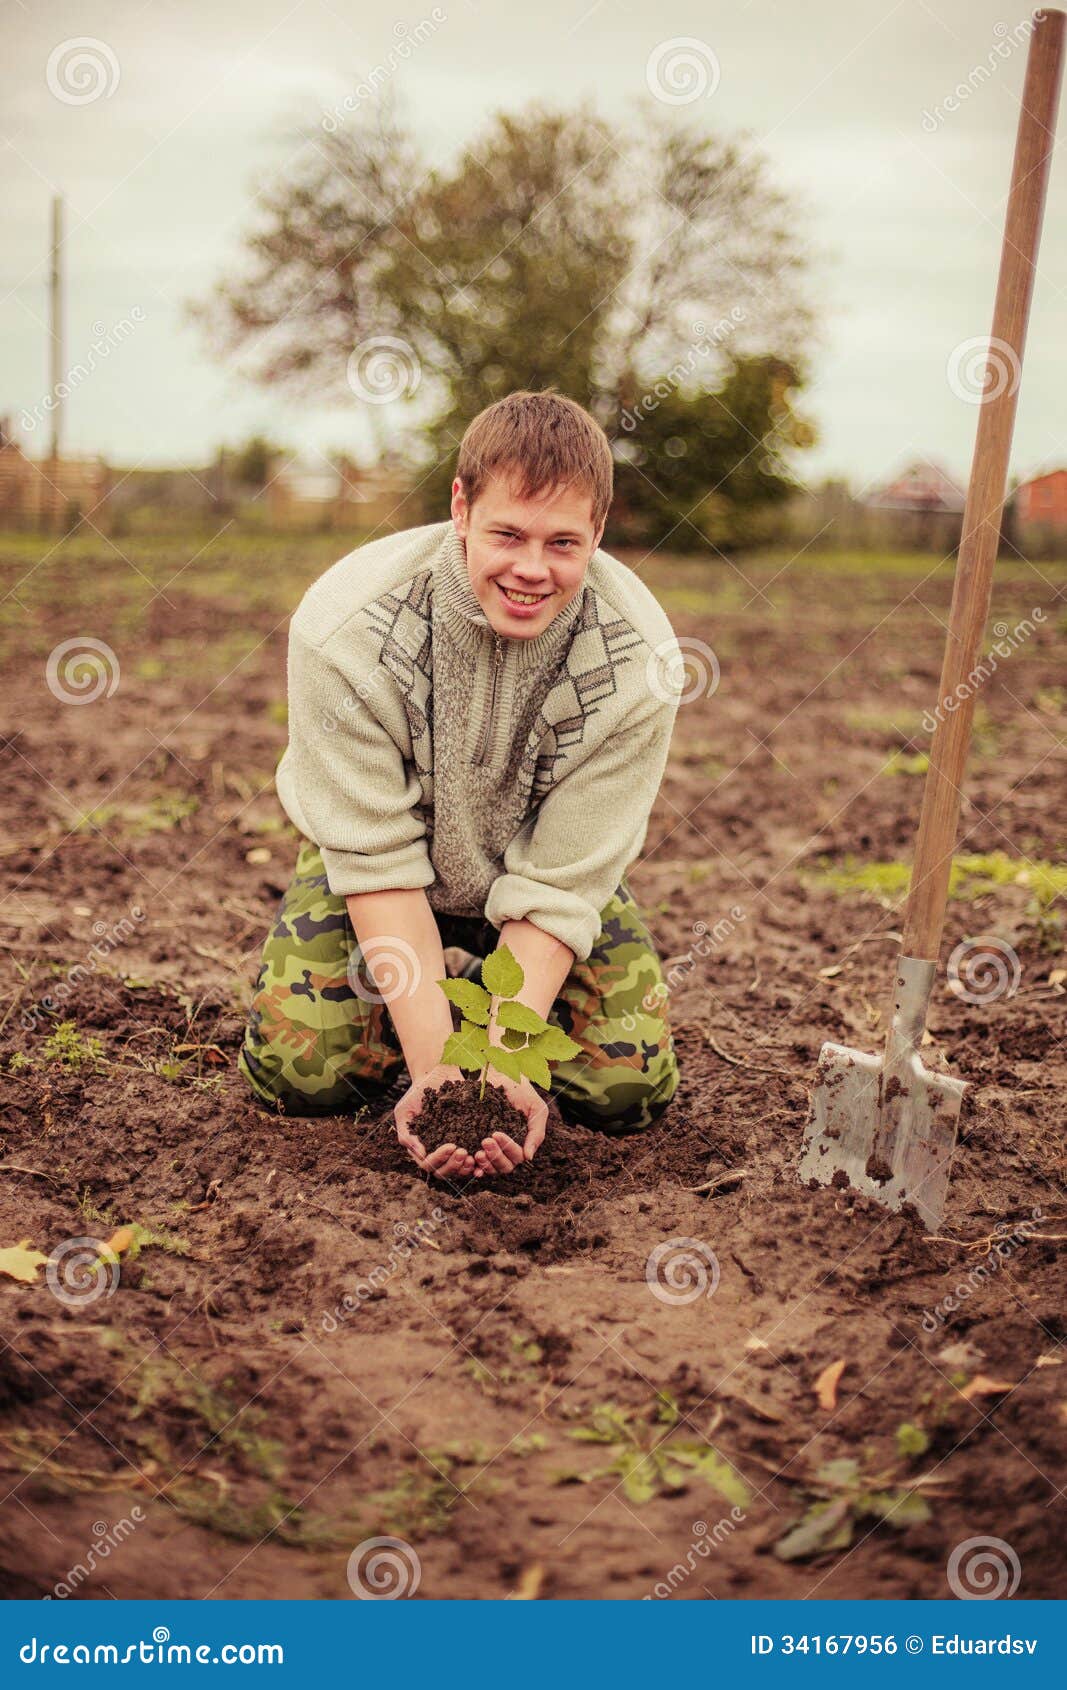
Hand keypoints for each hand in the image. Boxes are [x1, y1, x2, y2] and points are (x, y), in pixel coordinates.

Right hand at [393, 1063, 475, 1178]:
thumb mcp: (405, 1110)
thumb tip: (421, 1155)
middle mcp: (439, 1153)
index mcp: (423, 1149)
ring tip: (476, 1156)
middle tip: (464, 1152)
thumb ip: (406, 1133)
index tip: (451, 1146)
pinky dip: (481, 1160)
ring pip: (460, 1169)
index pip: (429, 1164)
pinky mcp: (470, 1140)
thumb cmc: (417, 1093)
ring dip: (468, 1167)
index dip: (439, 1159)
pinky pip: (475, 1157)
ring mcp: (455, 1149)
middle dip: (454, 1165)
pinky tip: (486, 1152)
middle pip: (445, 1172)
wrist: (437, 1076)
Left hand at [473, 1072, 548, 1176]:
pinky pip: (476, 1164)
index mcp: (522, 1143)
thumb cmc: (521, 1091)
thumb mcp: (536, 1109)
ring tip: (477, 1153)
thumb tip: (528, 1158)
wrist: (500, 1074)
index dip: (508, 1149)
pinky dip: (474, 1167)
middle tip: (485, 1141)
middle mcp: (507, 1150)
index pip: (517, 1157)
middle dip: (495, 1156)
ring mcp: (492, 1149)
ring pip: (491, 1168)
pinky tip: (470, 1161)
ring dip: (485, 1163)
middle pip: (505, 1166)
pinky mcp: (477, 1144)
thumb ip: (536, 1133)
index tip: (496, 1133)